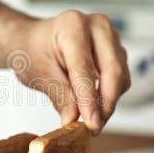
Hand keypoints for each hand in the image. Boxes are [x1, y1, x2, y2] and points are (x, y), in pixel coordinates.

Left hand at [9, 10, 129, 132]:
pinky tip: (93, 104)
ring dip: (108, 102)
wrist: (33, 41)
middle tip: (94, 127)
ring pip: (121, 77)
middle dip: (105, 104)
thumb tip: (75, 118)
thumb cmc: (32, 50)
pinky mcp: (117, 51)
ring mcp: (111, 37)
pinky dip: (109, 95)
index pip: (85, 69)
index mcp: (73, 25)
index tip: (91, 123)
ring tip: (89, 118)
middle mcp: (97, 26)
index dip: (89, 99)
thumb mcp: (38, 74)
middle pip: (113, 71)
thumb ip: (59, 94)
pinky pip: (121, 78)